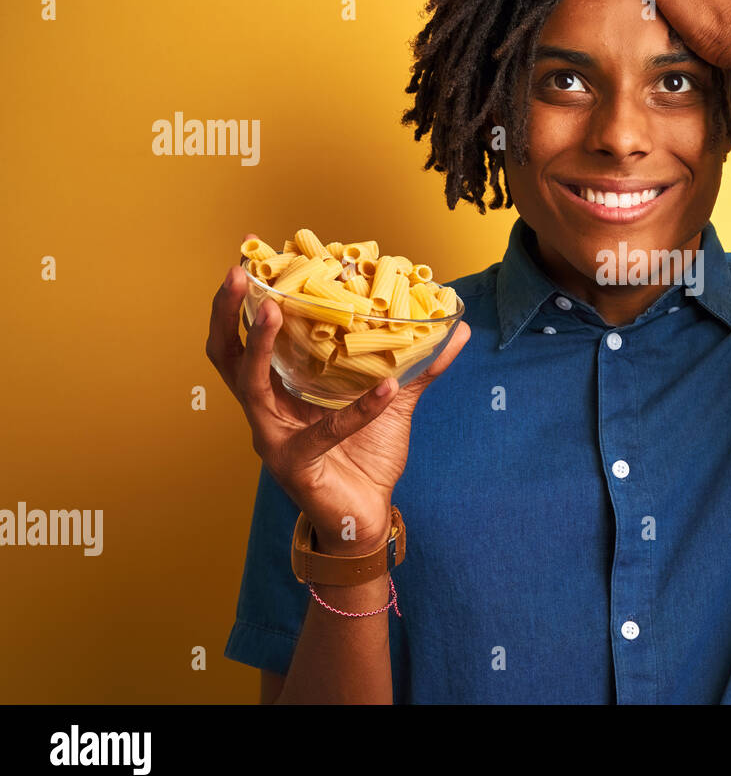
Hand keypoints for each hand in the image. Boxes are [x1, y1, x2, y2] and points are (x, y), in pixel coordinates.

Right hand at [206, 234, 470, 552]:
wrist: (368, 516)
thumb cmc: (367, 457)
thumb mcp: (393, 401)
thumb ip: (419, 364)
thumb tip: (457, 327)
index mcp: (280, 388)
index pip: (247, 339)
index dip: (242, 303)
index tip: (246, 259)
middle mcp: (266, 409)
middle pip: (227, 356)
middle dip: (228, 312)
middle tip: (236, 274)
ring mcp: (273, 438)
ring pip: (252, 386)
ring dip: (261, 346)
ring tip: (278, 312)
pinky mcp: (295, 465)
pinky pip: (326, 431)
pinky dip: (359, 409)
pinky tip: (385, 388)